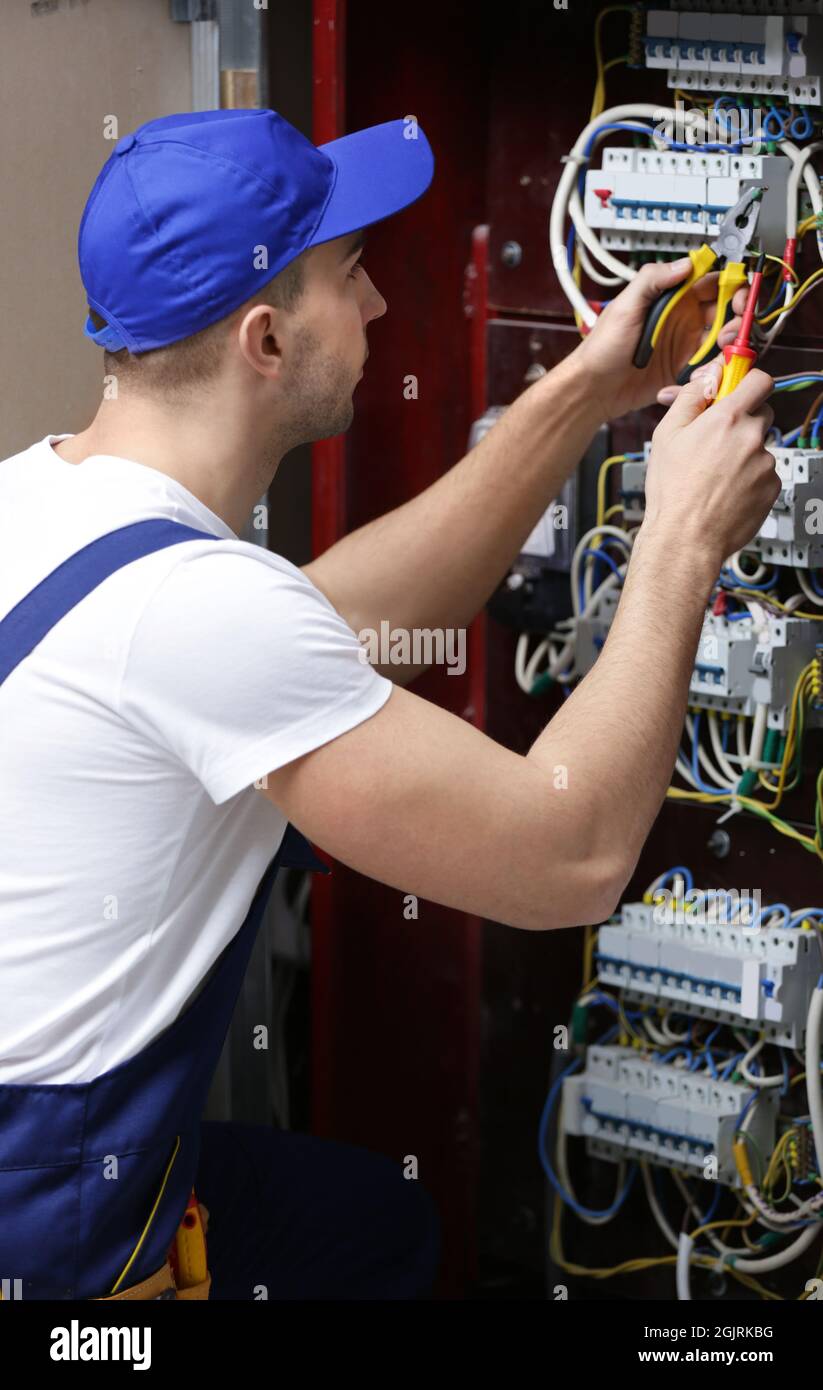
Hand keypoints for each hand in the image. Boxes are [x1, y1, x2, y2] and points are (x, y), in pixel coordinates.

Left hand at [567, 258, 748, 418]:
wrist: (594, 389)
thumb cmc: (602, 347)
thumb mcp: (625, 306)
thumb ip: (653, 280)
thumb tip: (685, 263)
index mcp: (670, 299)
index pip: (711, 282)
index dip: (730, 283)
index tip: (738, 292)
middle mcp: (682, 320)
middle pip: (725, 309)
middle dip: (737, 313)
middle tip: (735, 321)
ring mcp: (685, 345)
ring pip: (723, 337)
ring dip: (730, 340)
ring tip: (722, 345)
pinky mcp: (684, 370)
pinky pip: (711, 365)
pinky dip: (715, 366)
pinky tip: (706, 369)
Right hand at [643, 361, 779, 563]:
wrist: (686, 538)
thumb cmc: (673, 491)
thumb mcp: (667, 435)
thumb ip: (690, 398)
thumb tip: (707, 378)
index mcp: (727, 419)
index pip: (759, 379)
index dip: (749, 381)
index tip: (740, 387)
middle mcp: (751, 438)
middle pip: (761, 412)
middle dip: (742, 420)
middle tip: (718, 438)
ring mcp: (765, 464)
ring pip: (759, 446)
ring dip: (743, 453)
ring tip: (715, 474)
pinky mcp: (772, 487)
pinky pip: (764, 472)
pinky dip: (749, 477)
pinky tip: (726, 489)